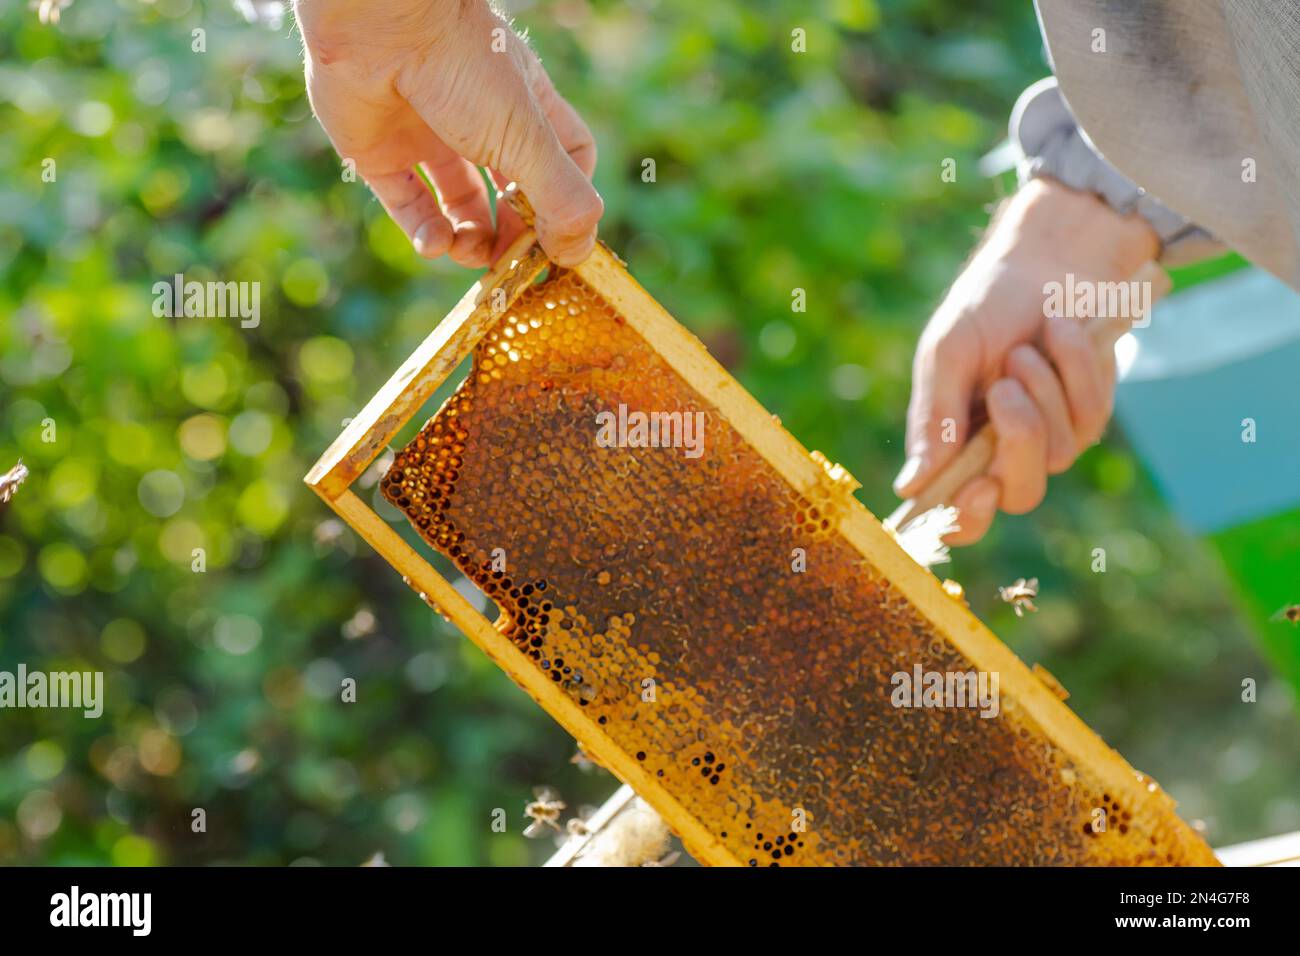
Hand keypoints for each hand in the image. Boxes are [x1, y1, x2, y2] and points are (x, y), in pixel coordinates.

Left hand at [294, 0, 601, 267]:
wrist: (379, 26)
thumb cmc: (465, 67)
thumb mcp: (529, 138)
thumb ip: (563, 200)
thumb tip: (578, 255)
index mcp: (525, 107)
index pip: (566, 159)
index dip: (569, 200)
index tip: (563, 236)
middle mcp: (480, 121)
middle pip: (511, 195)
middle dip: (514, 234)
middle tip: (511, 264)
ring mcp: (429, 136)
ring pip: (460, 206)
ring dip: (469, 240)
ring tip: (469, 252)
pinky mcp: (380, 152)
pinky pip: (408, 205)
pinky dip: (424, 232)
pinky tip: (435, 243)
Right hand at [894, 178, 1158, 544]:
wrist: (1048, 260)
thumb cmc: (986, 305)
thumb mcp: (947, 354)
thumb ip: (932, 419)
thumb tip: (910, 484)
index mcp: (955, 447)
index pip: (958, 514)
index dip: (965, 520)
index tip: (977, 489)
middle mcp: (1002, 453)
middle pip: (1020, 494)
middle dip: (1019, 439)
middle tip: (1005, 386)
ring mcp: (1051, 438)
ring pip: (1057, 452)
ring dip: (1042, 389)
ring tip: (1024, 347)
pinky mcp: (1091, 415)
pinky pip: (1089, 414)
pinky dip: (1073, 367)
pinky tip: (1059, 332)